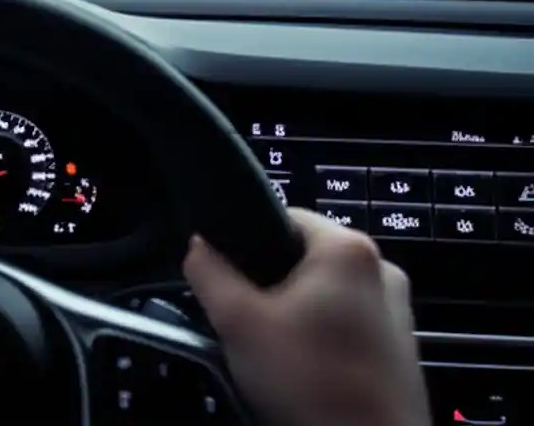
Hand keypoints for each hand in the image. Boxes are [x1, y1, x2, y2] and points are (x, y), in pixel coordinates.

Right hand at [184, 208, 430, 425]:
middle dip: (270, 284)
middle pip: (302, 257)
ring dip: (294, 312)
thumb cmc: (309, 381)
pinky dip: (320, 336)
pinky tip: (305, 369)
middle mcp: (382, 267)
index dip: (246, 245)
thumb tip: (198, 245)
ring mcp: (397, 308)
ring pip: (323, 293)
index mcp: (347, 247)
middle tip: (246, 322)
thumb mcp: (239, 323)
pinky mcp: (400, 344)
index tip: (227, 281)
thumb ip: (209, 273)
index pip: (282, 216)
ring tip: (274, 351)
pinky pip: (345, 322)